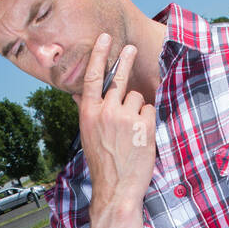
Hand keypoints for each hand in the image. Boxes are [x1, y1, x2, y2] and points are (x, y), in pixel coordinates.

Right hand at [74, 33, 155, 208]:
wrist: (116, 189)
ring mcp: (125, 118)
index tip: (104, 38)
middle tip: (131, 48)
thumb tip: (78, 93)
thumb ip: (86, 111)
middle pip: (119, 79)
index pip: (93, 77)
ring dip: (138, 109)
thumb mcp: (88, 135)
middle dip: (125, 60)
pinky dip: (149, 120)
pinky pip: (150, 109)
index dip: (99, 55)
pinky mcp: (144, 126)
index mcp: (89, 114)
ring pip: (138, 97)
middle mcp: (105, 112)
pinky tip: (142, 137)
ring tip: (133, 131)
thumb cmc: (102, 164)